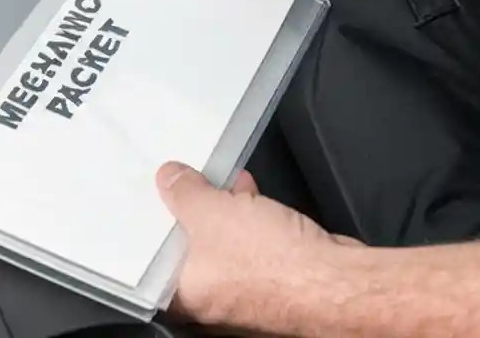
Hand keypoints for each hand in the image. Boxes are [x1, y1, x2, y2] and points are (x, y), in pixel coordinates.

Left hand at [156, 162, 361, 333]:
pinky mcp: (276, 278)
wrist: (335, 281)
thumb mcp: (209, 212)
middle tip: (177, 184)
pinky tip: (246, 189)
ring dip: (220, 211)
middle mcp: (212, 301)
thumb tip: (168, 179)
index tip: (144, 205)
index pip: (151, 266)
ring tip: (215, 179)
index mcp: (185, 297)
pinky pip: (250, 243)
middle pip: (187, 251)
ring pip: (222, 244)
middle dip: (185, 215)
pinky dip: (246, 217)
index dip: (148, 232)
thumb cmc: (268, 262)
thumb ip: (183, 193)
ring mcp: (246, 292)